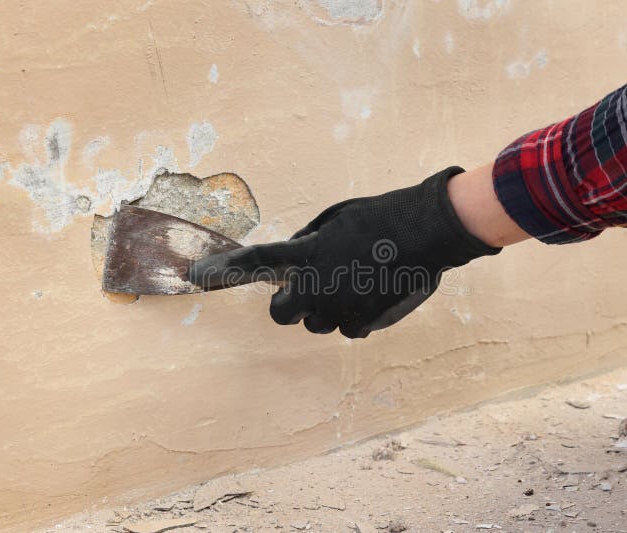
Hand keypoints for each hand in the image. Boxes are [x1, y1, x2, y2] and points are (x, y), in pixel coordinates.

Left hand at [188, 167, 500, 337]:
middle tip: (304, 289)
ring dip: (323, 310)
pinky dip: (351, 318)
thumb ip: (309, 240)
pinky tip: (367, 296)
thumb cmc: (382, 217)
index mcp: (307, 253)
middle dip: (288, 304)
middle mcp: (317, 286)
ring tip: (348, 286)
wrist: (427, 232)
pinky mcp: (365, 322)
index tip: (199, 276)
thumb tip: (295, 258)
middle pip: (281, 314)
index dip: (223, 271)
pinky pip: (346, 329)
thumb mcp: (337, 218)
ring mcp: (341, 307)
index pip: (254, 263)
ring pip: (316, 324)